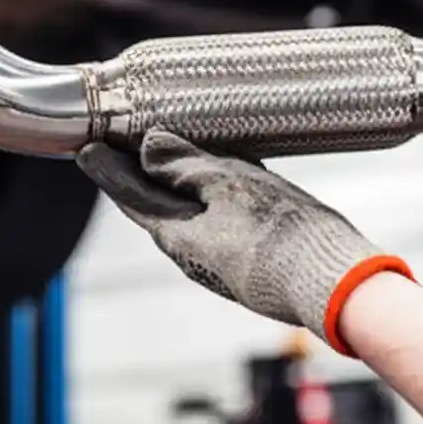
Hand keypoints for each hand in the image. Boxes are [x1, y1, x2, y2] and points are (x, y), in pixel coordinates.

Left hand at [76, 129, 412, 354]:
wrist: (335, 280)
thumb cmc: (283, 234)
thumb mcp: (229, 187)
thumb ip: (185, 167)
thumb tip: (147, 148)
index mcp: (179, 237)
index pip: (132, 198)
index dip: (109, 171)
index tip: (87, 149)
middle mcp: (195, 251)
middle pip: (157, 204)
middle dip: (138, 174)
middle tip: (120, 143)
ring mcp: (225, 254)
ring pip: (190, 210)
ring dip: (175, 181)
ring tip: (167, 151)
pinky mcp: (254, 251)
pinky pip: (220, 215)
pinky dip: (209, 190)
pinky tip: (221, 175)